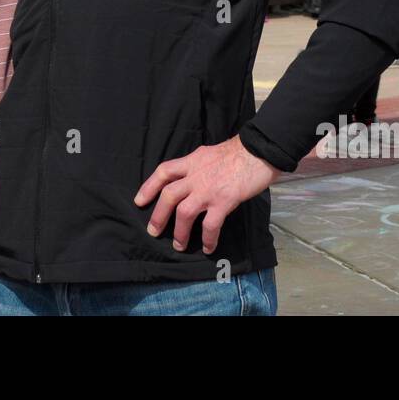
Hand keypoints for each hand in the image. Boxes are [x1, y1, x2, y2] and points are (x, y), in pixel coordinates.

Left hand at [134, 136, 280, 253]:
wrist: (258, 152)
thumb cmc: (236, 153)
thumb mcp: (208, 153)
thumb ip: (196, 165)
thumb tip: (188, 177)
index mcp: (191, 161)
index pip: (163, 172)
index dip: (148, 187)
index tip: (140, 201)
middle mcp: (196, 175)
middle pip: (169, 195)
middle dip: (158, 215)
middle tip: (153, 231)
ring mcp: (209, 190)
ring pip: (184, 213)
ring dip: (179, 232)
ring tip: (179, 245)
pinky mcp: (224, 201)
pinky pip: (210, 225)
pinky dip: (207, 239)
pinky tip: (207, 247)